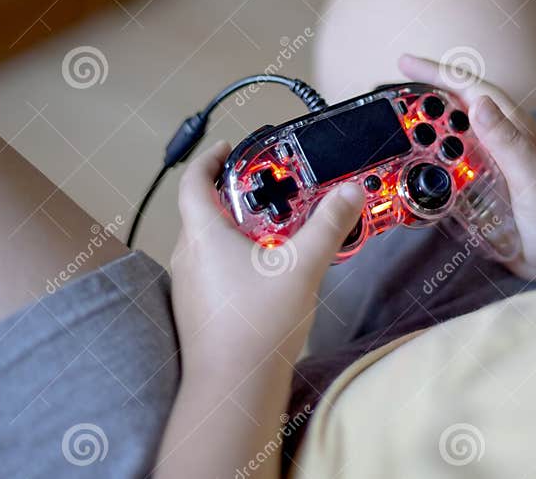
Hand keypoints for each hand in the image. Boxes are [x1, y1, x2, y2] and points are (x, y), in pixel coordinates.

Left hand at [169, 141, 364, 373]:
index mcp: (202, 235)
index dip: (208, 159)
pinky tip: (264, 274)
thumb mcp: (302, 266)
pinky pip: (210, 271)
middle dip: (230, 196)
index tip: (228, 148)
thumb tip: (349, 192)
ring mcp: (188, 287)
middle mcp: (187, 257)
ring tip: (271, 232)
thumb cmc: (258, 324)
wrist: (233, 388)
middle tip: (265, 191)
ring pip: (206, 243)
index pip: (192, 181)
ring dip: (232, 230)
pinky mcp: (196, 311)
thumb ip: (328, 226)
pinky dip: (232, 259)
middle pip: (200, 211)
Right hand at [399, 54, 535, 281]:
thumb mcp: (533, 175)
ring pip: (447, 141)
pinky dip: (428, 169)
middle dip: (420, 103)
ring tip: (389, 140)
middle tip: (385, 106)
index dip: (437, 72)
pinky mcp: (483, 192)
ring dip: (420, 136)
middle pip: (453, 111)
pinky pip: (449, 172)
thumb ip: (507, 140)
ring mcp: (490, 166)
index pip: (470, 88)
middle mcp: (498, 142)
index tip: (403, 63)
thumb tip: (476, 102)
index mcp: (512, 129)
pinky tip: (410, 178)